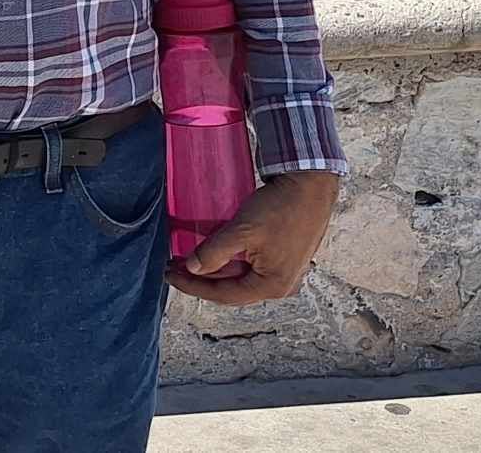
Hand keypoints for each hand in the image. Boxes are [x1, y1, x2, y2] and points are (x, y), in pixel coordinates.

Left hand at [166, 169, 339, 305]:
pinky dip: (232, 263)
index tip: (169, 274)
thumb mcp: (241, 231)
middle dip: (203, 280)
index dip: (193, 286)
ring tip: (191, 260)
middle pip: (233, 290)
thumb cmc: (280, 208)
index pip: (223, 294)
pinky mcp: (286, 257)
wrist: (310, 185)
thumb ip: (214, 253)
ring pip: (242, 278)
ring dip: (216, 271)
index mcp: (272, 286)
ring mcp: (286, 272)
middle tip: (176, 268)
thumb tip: (192, 269)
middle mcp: (281, 286)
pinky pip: (252, 267)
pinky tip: (217, 253)